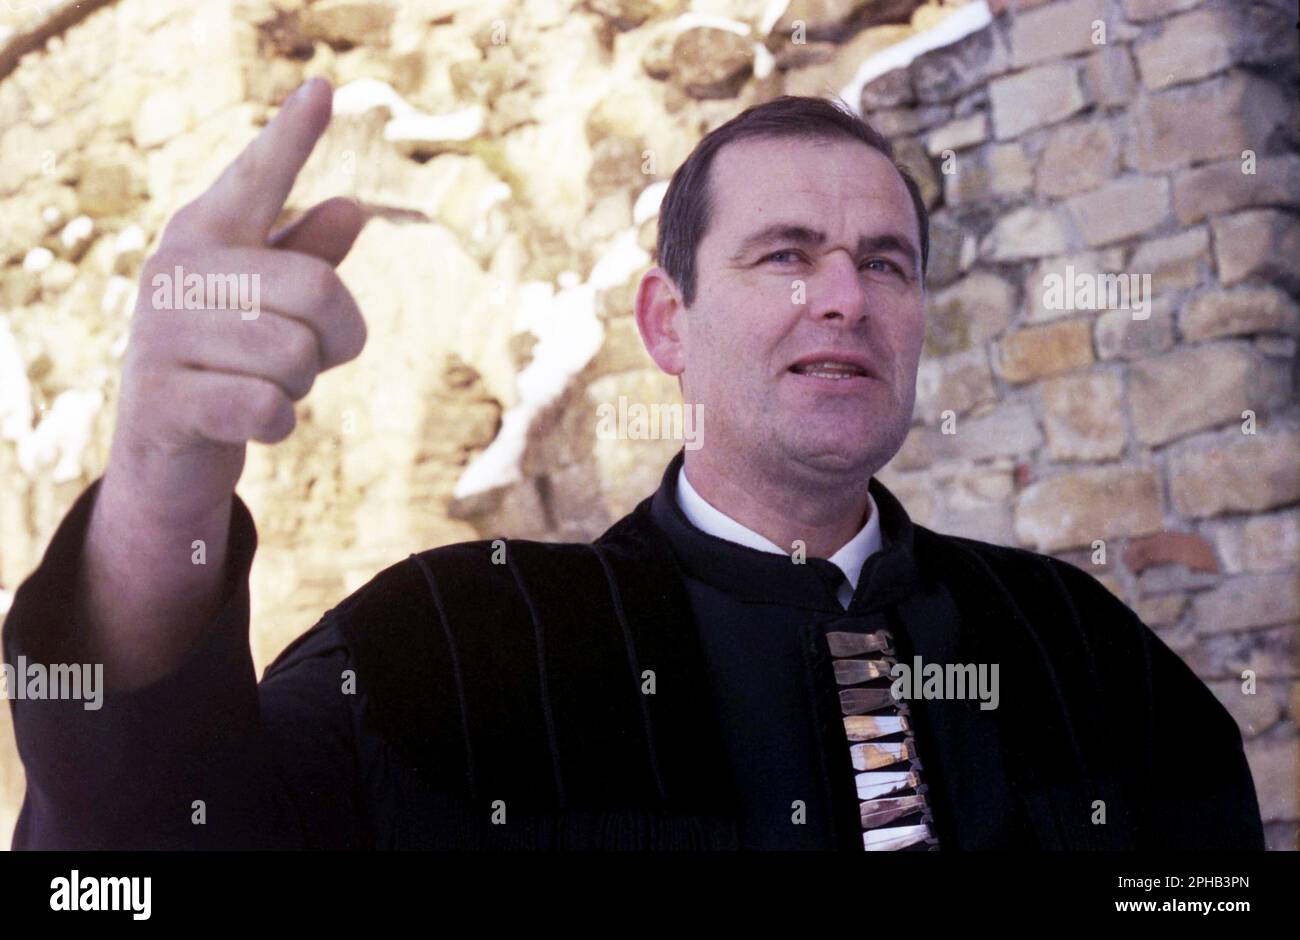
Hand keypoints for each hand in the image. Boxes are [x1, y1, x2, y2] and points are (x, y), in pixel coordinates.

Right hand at [107, 77, 366, 519]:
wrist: (166, 451)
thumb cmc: (232, 362)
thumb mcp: (272, 307)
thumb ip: (309, 258)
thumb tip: (353, 207)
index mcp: (206, 235)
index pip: (256, 179)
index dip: (290, 139)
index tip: (323, 90)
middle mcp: (174, 269)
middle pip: (319, 291)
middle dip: (336, 339)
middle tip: (306, 359)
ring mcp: (160, 333)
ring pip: (296, 356)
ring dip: (300, 386)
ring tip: (263, 386)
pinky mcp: (163, 400)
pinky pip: (269, 408)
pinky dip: (280, 423)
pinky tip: (251, 421)